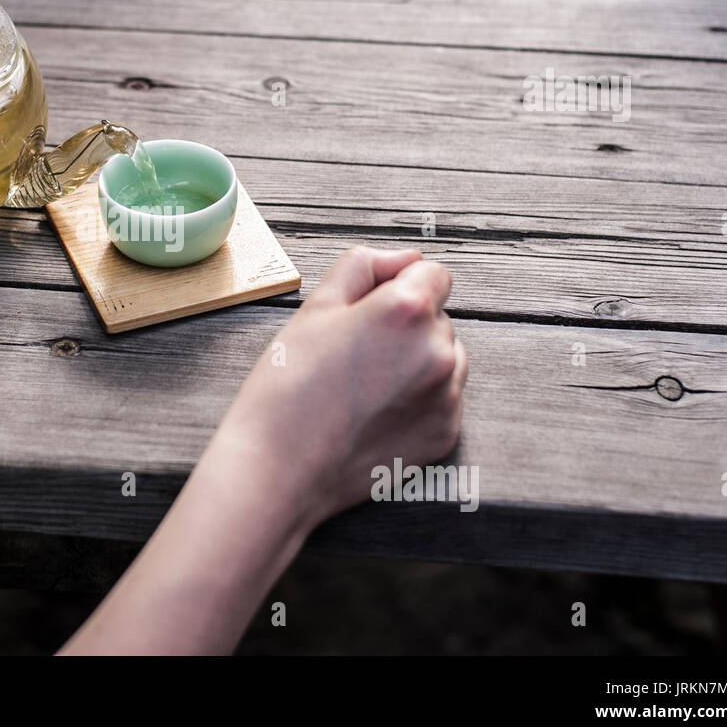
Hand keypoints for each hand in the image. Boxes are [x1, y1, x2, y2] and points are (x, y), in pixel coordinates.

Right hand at [216, 246, 467, 531]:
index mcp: (407, 310)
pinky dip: (418, 400)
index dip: (398, 285)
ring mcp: (447, 397)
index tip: (367, 312)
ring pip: (446, 358)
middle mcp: (439, 351)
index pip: (434, 273)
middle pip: (439, 318)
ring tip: (364, 386)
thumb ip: (365, 266)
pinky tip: (374, 413)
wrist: (279, 468)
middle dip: (406, 327)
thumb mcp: (315, 308)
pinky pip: (444, 400)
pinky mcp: (446, 435)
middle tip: (353, 355)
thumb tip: (407, 258)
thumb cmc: (288, 385)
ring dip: (418, 362)